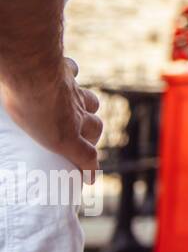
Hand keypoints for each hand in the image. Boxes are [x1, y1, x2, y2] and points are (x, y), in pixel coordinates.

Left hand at [0, 57, 101, 178]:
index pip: (87, 155)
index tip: (90, 178)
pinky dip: (74, 75)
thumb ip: (41, 146)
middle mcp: (77, 113)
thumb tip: (36, 163)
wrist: (34, 72)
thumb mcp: (34, 134)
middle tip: (84, 140)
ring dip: (89, 109)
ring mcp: (73, 92)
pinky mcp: (66, 73)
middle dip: (93, 136)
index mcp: (68, 133)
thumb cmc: (28, 106)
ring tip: (81, 112)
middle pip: (95, 127)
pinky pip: (74, 73)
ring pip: (91, 102)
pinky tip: (71, 74)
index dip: (91, 168)